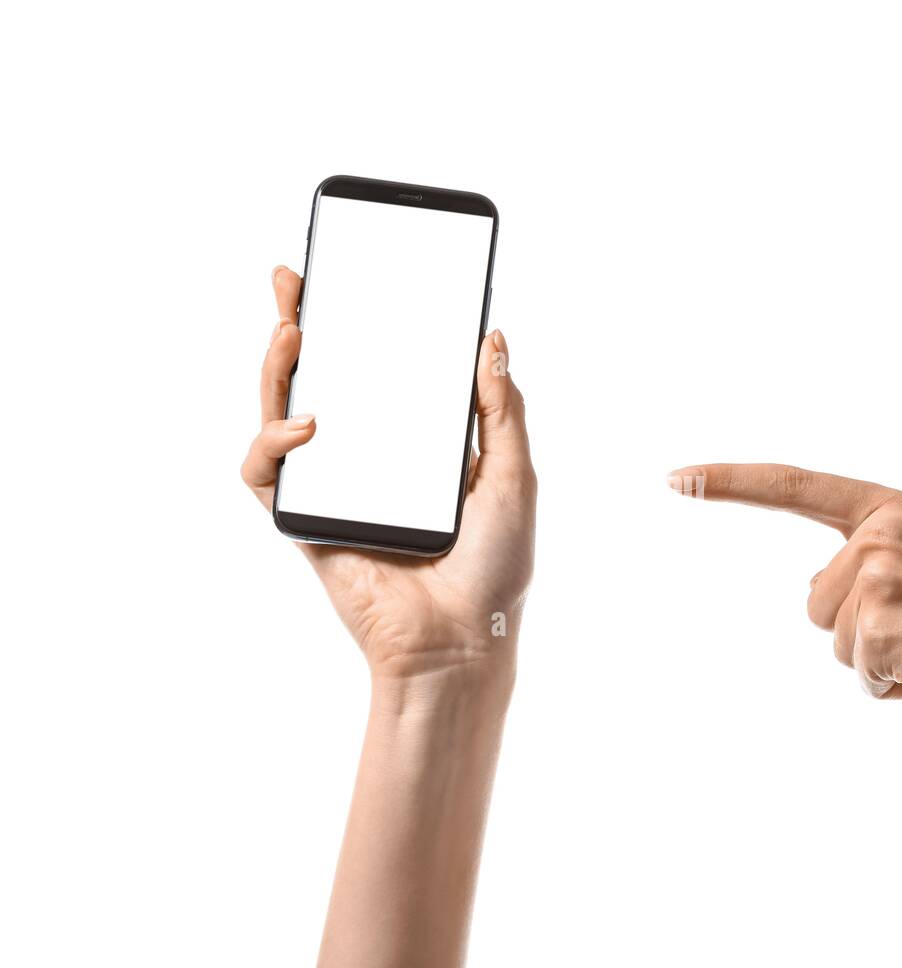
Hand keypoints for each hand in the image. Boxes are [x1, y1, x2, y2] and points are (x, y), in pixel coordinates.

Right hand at [242, 266, 536, 682]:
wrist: (461, 641)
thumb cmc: (494, 567)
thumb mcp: (514, 476)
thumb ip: (500, 409)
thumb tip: (493, 337)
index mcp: (419, 444)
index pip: (384, 369)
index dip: (367, 322)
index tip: (360, 271)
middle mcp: (372, 458)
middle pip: (323, 380)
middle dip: (301, 324)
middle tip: (296, 279)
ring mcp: (335, 486)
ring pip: (281, 414)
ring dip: (277, 369)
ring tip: (295, 331)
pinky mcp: (306, 520)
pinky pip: (267, 475)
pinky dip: (274, 446)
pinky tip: (308, 429)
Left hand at [669, 464, 901, 746]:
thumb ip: (874, 562)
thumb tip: (812, 584)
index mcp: (893, 507)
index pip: (794, 486)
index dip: (729, 482)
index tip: (672, 479)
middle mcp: (882, 529)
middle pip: (814, 601)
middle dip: (860, 632)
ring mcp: (880, 573)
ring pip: (832, 640)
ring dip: (877, 662)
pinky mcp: (880, 623)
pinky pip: (857, 675)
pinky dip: (892, 690)